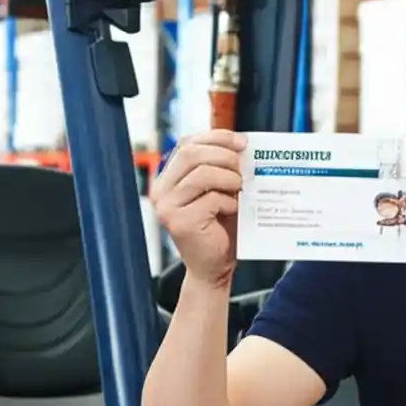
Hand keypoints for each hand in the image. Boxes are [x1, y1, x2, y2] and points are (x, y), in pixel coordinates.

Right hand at [151, 129, 247, 287]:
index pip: (187, 143)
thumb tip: (240, 143)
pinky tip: (233, 210)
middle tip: (244, 164)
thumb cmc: (219, 227)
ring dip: (229, 178)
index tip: (241, 141)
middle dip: (223, 154)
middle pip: (191, 154)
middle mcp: (161, 191)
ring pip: (201, 174)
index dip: (215, 137)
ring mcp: (167, 207)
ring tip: (240, 188)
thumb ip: (220, 167)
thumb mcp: (218, 189)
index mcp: (169, 178)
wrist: (214, 267)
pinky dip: (228, 201)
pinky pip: (210, 199)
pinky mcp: (180, 223)